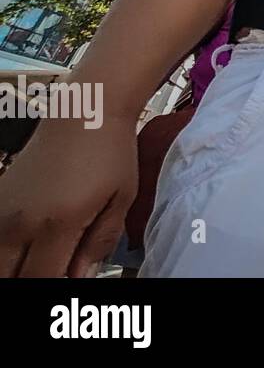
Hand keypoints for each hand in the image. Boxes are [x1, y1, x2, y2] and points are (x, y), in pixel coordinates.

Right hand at [0, 114, 138, 276]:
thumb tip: (81, 275)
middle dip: (31, 278)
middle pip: (9, 276)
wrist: (84, 111)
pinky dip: (9, 247)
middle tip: (56, 267)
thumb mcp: (120, 199)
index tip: (70, 277)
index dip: (57, 285)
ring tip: (47, 255)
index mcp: (56, 224)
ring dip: (17, 265)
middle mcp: (20, 221)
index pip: (41, 280)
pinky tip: (35, 239)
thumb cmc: (109, 151)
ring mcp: (2, 209)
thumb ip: (99, 243)